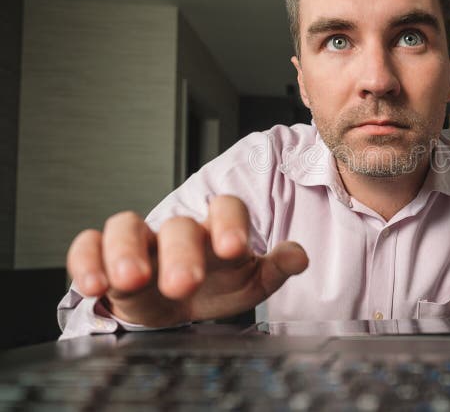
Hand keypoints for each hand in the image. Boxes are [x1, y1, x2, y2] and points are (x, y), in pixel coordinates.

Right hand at [66, 195, 308, 326]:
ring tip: (131, 280)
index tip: (232, 248)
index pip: (226, 207)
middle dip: (180, 253)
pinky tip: (94, 284)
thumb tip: (299, 256)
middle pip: (178, 225)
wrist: (176, 305)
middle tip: (182, 283)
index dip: (229, 223)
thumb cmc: (216, 287)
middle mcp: (179, 229)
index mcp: (217, 229)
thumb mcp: (251, 282)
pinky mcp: (105, 255)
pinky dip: (87, 260)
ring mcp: (140, 240)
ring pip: (126, 226)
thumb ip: (275, 267)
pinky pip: (88, 244)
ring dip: (126, 250)